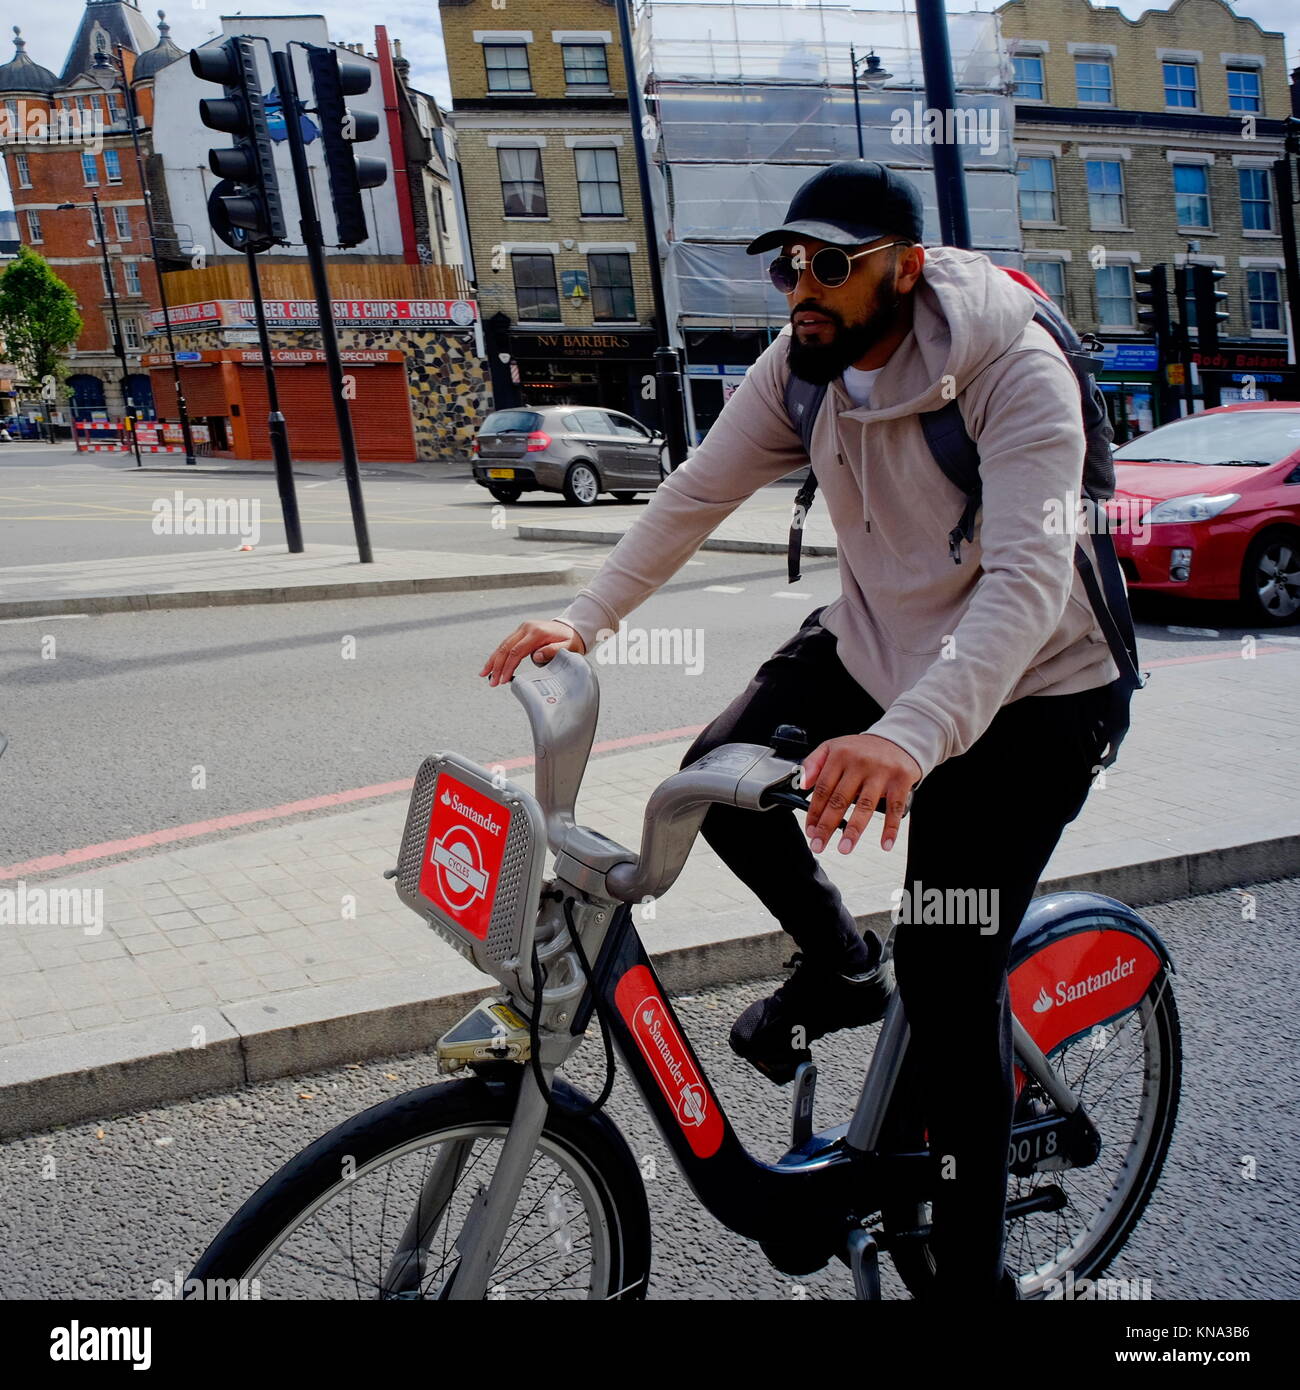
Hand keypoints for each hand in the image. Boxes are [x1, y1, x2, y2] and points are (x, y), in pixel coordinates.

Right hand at [480, 619, 586, 685]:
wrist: (572, 628)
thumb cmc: (570, 640)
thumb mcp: (568, 647)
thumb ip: (552, 651)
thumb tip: (535, 656)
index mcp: (536, 632)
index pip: (517, 651)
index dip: (508, 666)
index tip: (504, 679)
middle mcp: (526, 628)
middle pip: (506, 648)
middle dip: (497, 666)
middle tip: (492, 681)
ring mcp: (523, 629)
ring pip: (503, 645)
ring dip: (493, 660)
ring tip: (485, 674)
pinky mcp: (521, 632)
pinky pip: (507, 644)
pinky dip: (498, 655)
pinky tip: (492, 665)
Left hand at [800, 734, 920, 855]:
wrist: (897, 739)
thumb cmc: (862, 749)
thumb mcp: (833, 747)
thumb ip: (813, 763)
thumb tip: (802, 784)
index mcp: (840, 756)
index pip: (822, 788)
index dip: (814, 812)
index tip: (810, 830)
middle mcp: (859, 763)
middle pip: (840, 800)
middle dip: (827, 826)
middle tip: (819, 844)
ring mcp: (880, 772)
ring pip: (865, 806)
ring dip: (854, 830)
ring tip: (844, 847)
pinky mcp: (900, 780)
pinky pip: (894, 808)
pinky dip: (890, 828)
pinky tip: (885, 843)